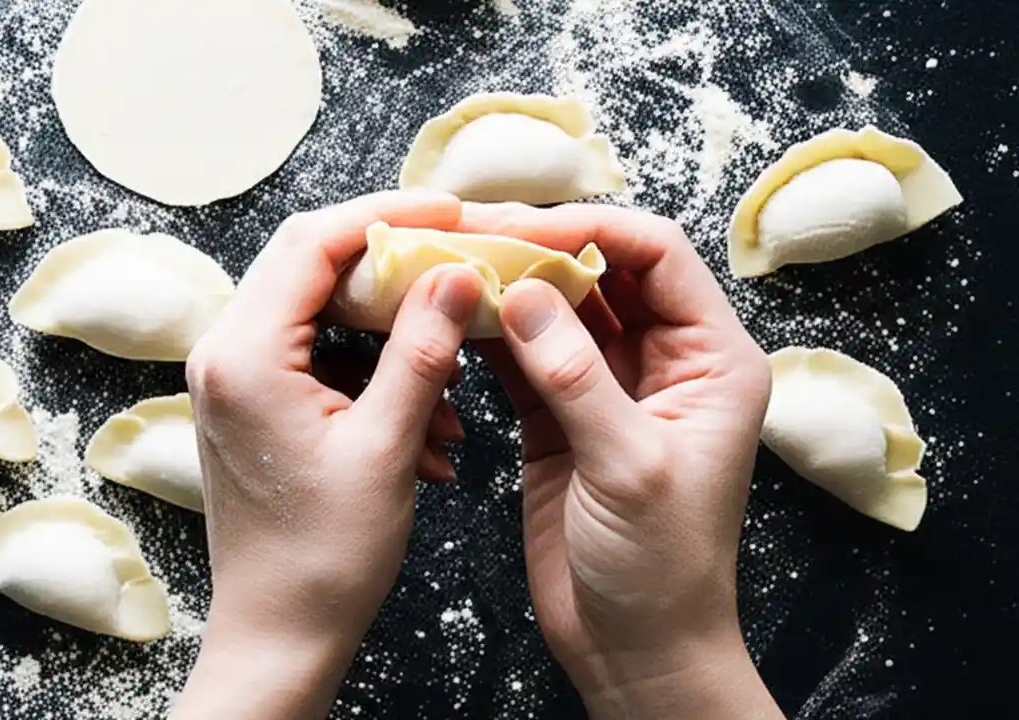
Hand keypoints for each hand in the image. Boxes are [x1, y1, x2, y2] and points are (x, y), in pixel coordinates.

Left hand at [171, 191, 481, 719]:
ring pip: (323, 318)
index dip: (387, 215)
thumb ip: (420, 352)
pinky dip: (373, 381)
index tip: (449, 211)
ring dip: (391, 344)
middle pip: (313, 268)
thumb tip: (455, 273)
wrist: (279, 635)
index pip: (314, 242)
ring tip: (446, 403)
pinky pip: (319, 362)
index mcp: (245, 357)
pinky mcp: (252, 404)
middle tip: (459, 276)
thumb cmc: (323, 558)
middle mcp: (224, 356)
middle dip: (394, 273)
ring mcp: (233, 380)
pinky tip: (425, 434)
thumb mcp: (386, 449)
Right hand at [469, 204, 783, 718]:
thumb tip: (522, 293)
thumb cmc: (662, 568)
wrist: (635, 649)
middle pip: (603, 273)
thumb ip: (575, 375)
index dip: (594, 229)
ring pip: (558, 310)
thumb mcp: (629, 465)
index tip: (525, 227)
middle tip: (472, 236)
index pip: (658, 256)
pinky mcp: (559, 417)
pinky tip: (455, 318)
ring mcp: (606, 387)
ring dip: (511, 288)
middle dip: (542, 249)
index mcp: (711, 361)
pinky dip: (491, 335)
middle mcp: (663, 362)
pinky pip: (524, 356)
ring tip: (453, 268)